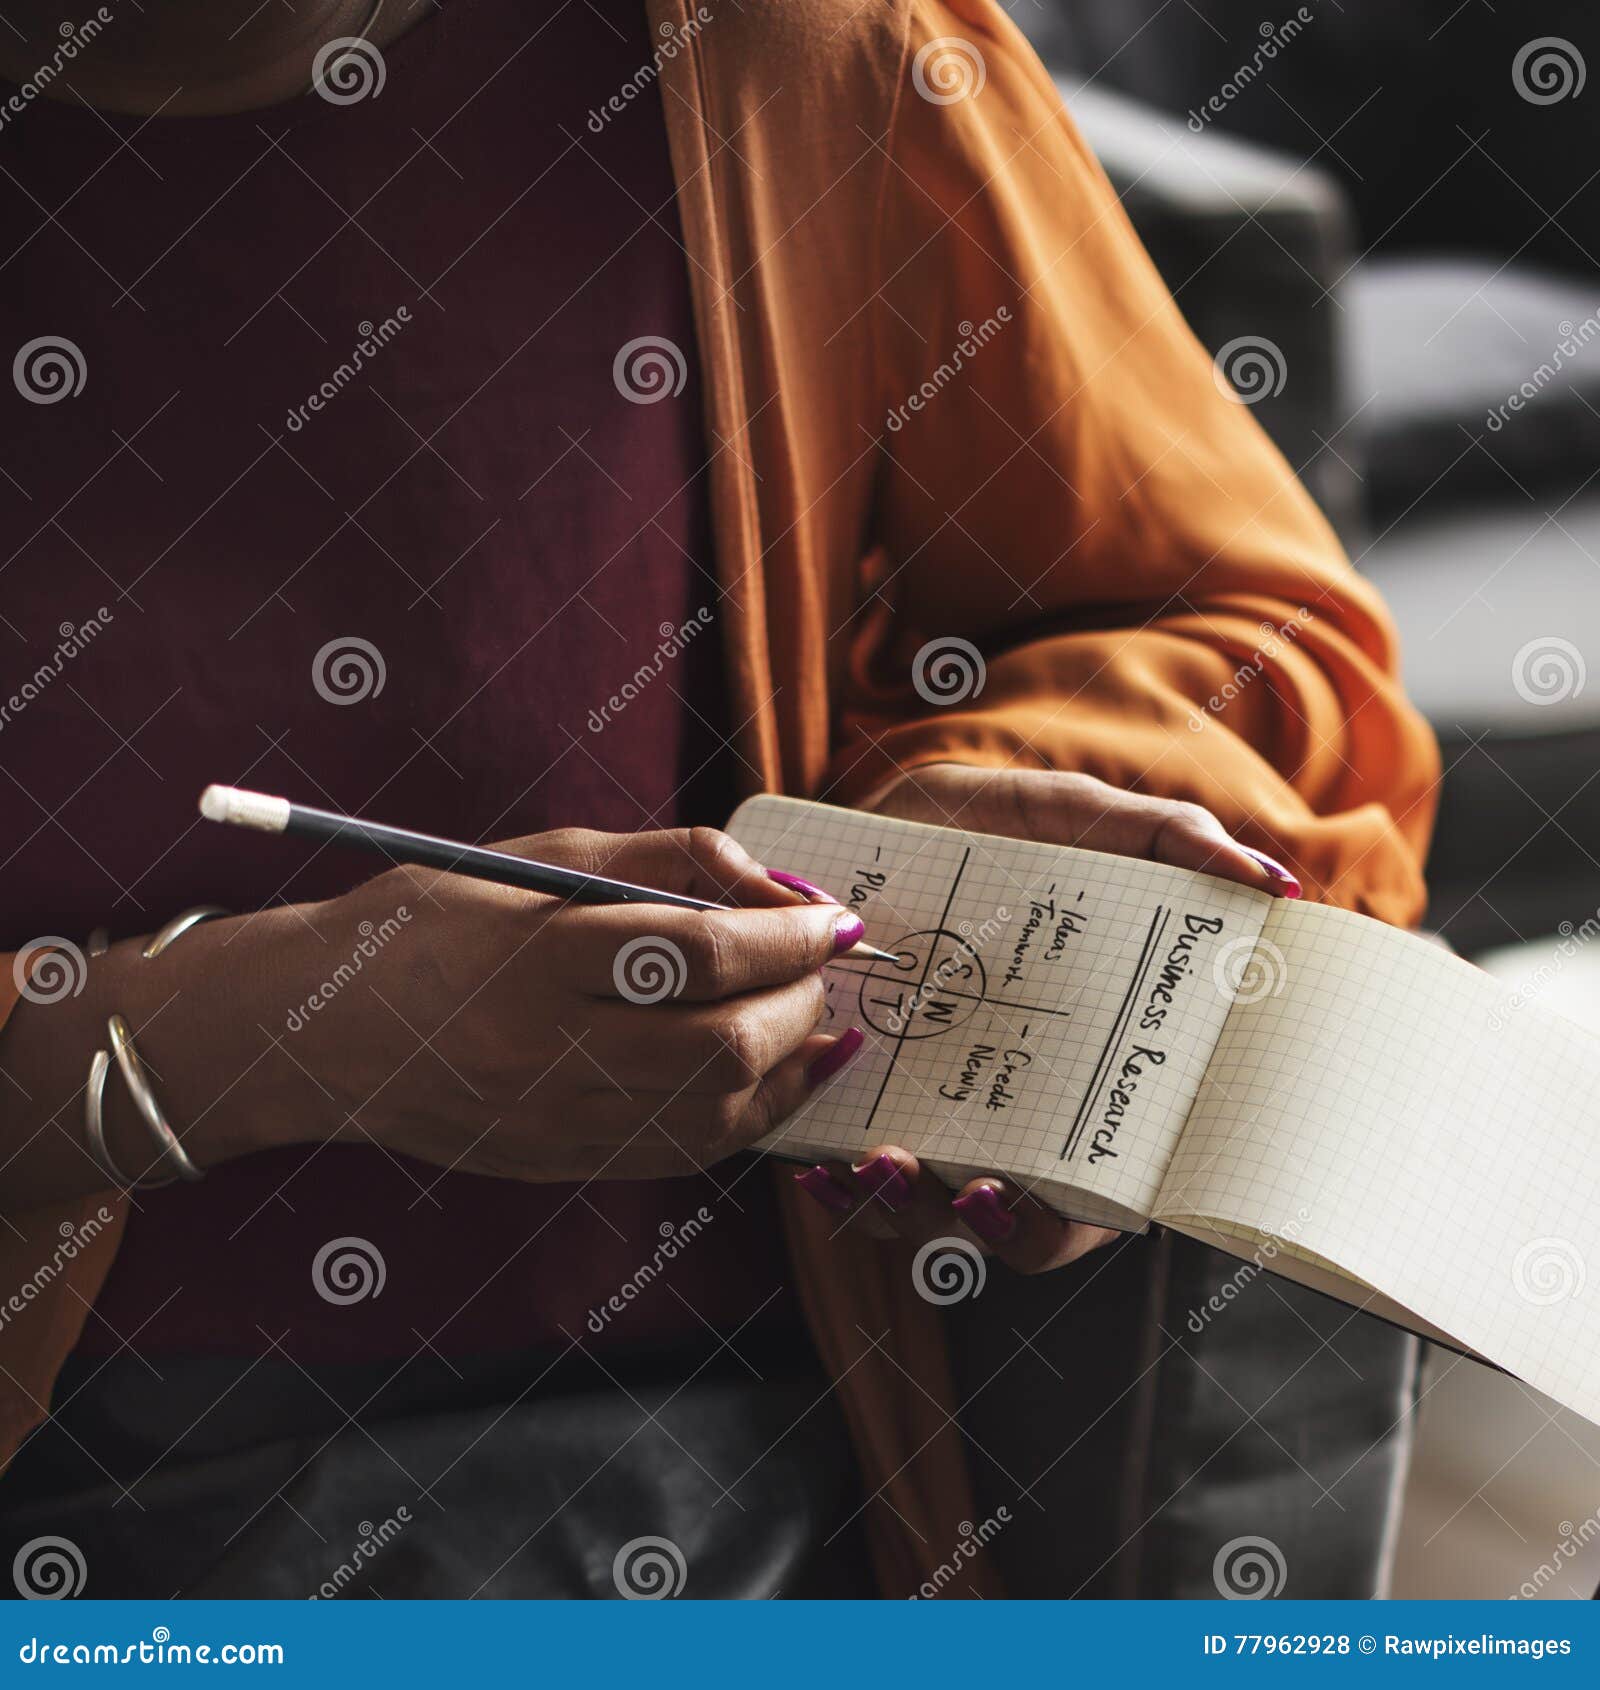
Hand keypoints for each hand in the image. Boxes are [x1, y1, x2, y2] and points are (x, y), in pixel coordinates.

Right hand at [313, 826, 866, 1180]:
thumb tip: (777, 890)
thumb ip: (666, 862)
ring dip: (793, 1069)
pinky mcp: (557, 1164)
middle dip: (802, 1003)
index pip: (702, 952)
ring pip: (715, 1115)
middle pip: (723, 1045)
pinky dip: (748, 1119)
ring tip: (819, 1024)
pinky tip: (777, 1079)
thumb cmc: (430, 920)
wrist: (316, 1030)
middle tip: (824, 967)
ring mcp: (552, 1121)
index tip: (835, 919)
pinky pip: (681, 1155)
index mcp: (537, 955)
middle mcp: (547, 1049)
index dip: (790, 936)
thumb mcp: (539, 860)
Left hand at [792, 764, 1299, 1270]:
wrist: (884, 812)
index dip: (1075, 1215)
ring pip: (927, 1218)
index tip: (1037, 1192)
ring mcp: (934, 1119)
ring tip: (878, 1166)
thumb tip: (1272, 886)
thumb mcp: (1077, 817)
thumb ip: (1167, 841)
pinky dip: (835, 1188)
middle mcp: (1013, 1113)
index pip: (1104, 1188)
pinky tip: (818, 1168)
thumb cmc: (999, 830)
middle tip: (967, 1188)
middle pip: (1022, 1227)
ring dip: (905, 1213)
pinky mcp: (859, 1109)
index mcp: (1085, 1072)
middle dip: (994, 1227)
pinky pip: (848, 1184)